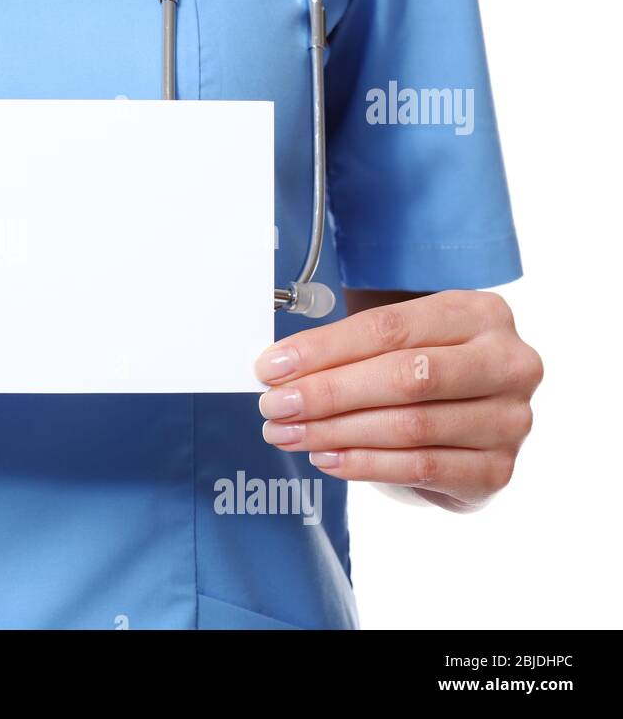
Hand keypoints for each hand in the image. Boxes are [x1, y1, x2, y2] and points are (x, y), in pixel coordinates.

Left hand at [253, 290, 541, 510]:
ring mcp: (510, 419)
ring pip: (410, 426)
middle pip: (405, 376)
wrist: (469, 426)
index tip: (272, 366)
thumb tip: (278, 367)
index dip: (324, 349)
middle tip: (275, 406)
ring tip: (288, 433)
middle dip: (328, 393)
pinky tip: (326, 458)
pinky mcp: (498, 469)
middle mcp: (509, 363)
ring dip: (336, 432)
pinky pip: (421, 467)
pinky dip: (364, 464)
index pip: (389, 328)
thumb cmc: (421, 369)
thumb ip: (345, 344)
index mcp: (480, 313)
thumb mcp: (395, 339)